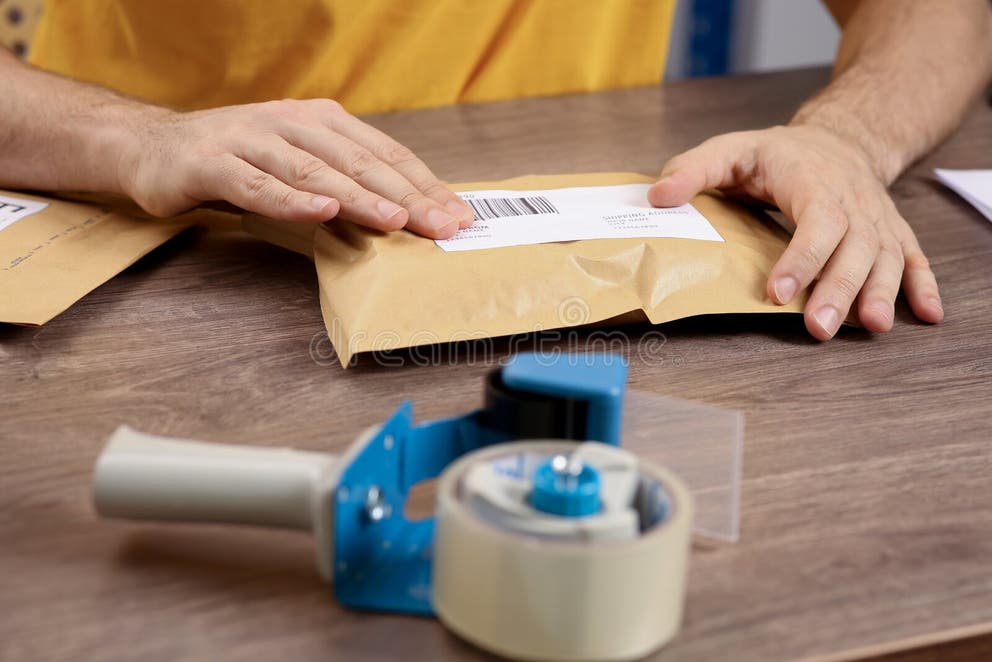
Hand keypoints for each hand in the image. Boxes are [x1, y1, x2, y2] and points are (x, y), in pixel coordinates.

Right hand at [116, 99, 473, 238]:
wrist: (153, 146)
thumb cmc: (240, 160)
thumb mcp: (299, 164)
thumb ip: (343, 184)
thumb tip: (405, 218)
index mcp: (322, 121)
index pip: (384, 154)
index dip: (424, 185)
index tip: (459, 216)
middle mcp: (291, 123)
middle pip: (359, 162)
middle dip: (406, 196)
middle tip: (443, 226)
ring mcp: (250, 139)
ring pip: (314, 172)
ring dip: (358, 198)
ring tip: (396, 221)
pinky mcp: (212, 163)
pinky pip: (257, 185)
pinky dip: (291, 200)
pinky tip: (320, 213)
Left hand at [647, 124, 942, 339]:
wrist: (838, 140)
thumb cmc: (778, 154)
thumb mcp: (731, 151)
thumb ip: (694, 171)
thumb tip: (658, 196)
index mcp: (813, 182)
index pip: (814, 221)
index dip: (800, 258)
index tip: (778, 291)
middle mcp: (852, 203)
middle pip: (853, 247)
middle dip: (838, 289)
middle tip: (820, 327)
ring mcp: (876, 220)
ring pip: (884, 258)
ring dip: (881, 292)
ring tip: (872, 326)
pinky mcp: (890, 235)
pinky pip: (912, 259)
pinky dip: (923, 287)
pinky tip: (926, 316)